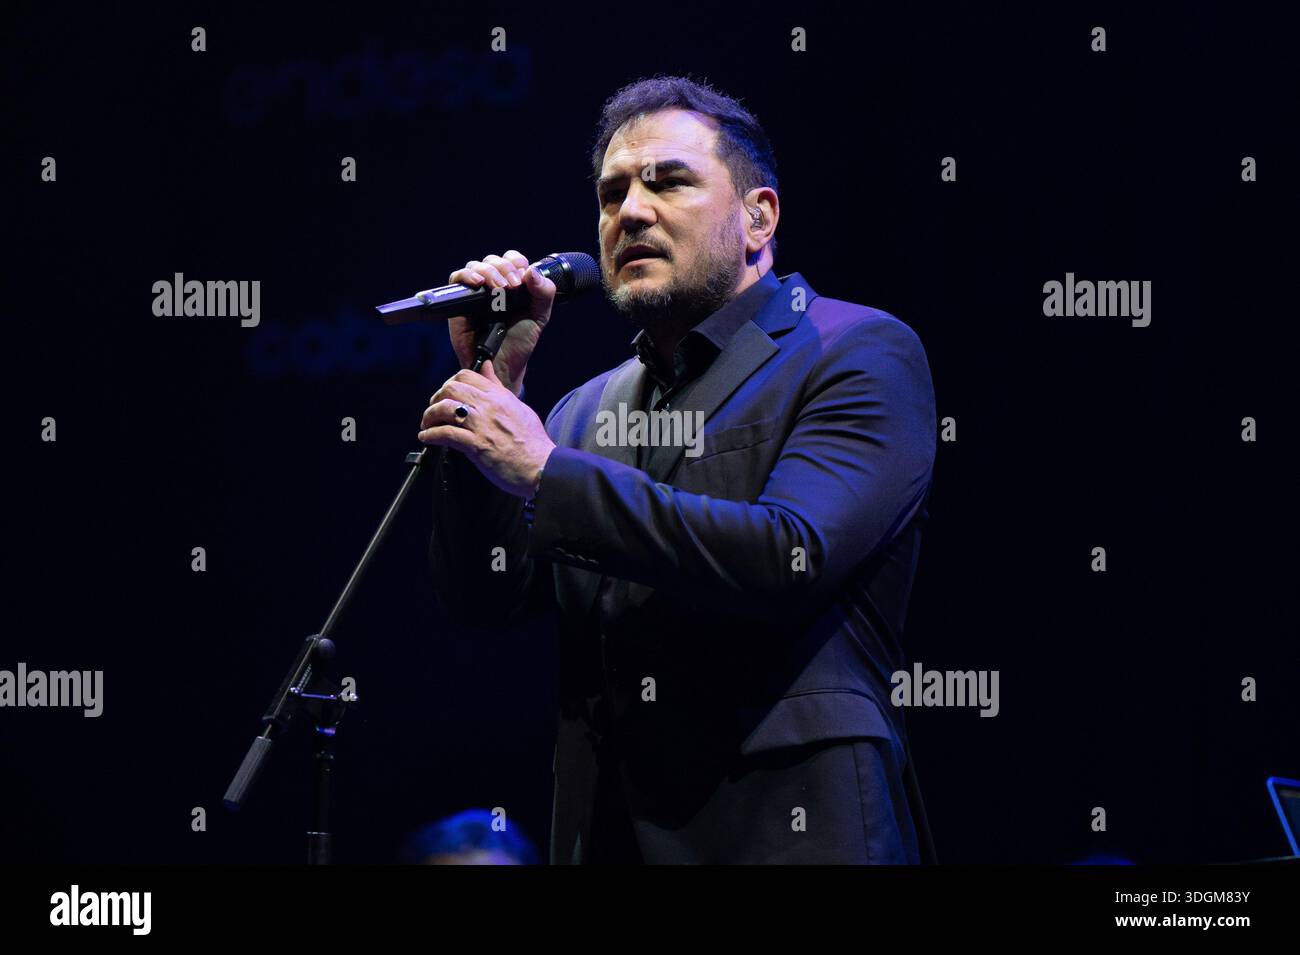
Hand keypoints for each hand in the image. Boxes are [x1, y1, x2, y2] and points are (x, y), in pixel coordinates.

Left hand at [418, 360, 555, 497]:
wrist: (541, 467)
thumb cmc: (532, 441)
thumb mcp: (517, 407)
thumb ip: (498, 387)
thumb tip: (486, 367)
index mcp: (499, 396)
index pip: (466, 375)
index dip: (450, 383)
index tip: (446, 395)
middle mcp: (489, 406)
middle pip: (451, 388)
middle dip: (436, 398)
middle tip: (433, 411)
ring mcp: (482, 426)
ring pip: (445, 408)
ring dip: (430, 416)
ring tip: (427, 426)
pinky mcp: (477, 445)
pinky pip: (446, 434)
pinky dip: (431, 436)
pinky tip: (427, 439)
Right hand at [446, 250, 556, 397]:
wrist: (502, 365)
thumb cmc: (519, 342)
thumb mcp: (539, 316)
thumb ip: (544, 293)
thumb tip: (532, 272)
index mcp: (513, 285)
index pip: (513, 260)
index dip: (517, 263)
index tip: (522, 280)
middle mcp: (493, 285)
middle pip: (494, 260)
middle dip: (504, 268)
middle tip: (512, 287)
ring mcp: (476, 292)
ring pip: (476, 265)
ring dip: (489, 271)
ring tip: (498, 288)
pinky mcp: (459, 301)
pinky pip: (457, 278)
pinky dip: (466, 275)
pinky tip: (478, 283)